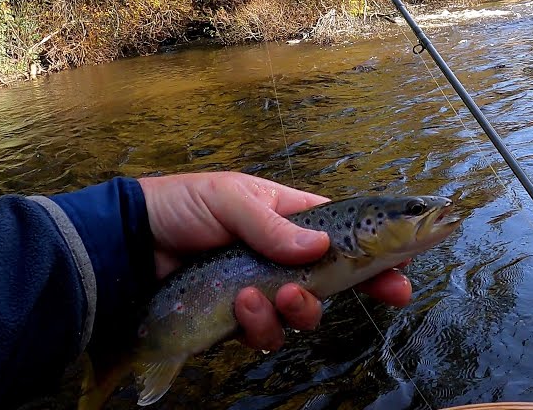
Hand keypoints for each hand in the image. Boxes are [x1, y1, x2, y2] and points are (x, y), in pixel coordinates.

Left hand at [138, 172, 411, 350]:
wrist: (126, 245)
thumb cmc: (179, 206)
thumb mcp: (231, 199)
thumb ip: (275, 226)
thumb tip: (319, 248)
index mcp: (289, 217)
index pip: (345, 234)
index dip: (379, 252)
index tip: (405, 269)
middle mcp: (282, 257)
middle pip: (337, 280)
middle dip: (361, 289)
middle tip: (384, 292)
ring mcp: (261, 290)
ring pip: (303, 314)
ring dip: (298, 310)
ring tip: (267, 295)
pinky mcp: (237, 320)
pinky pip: (265, 334)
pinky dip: (258, 325)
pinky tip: (239, 305)